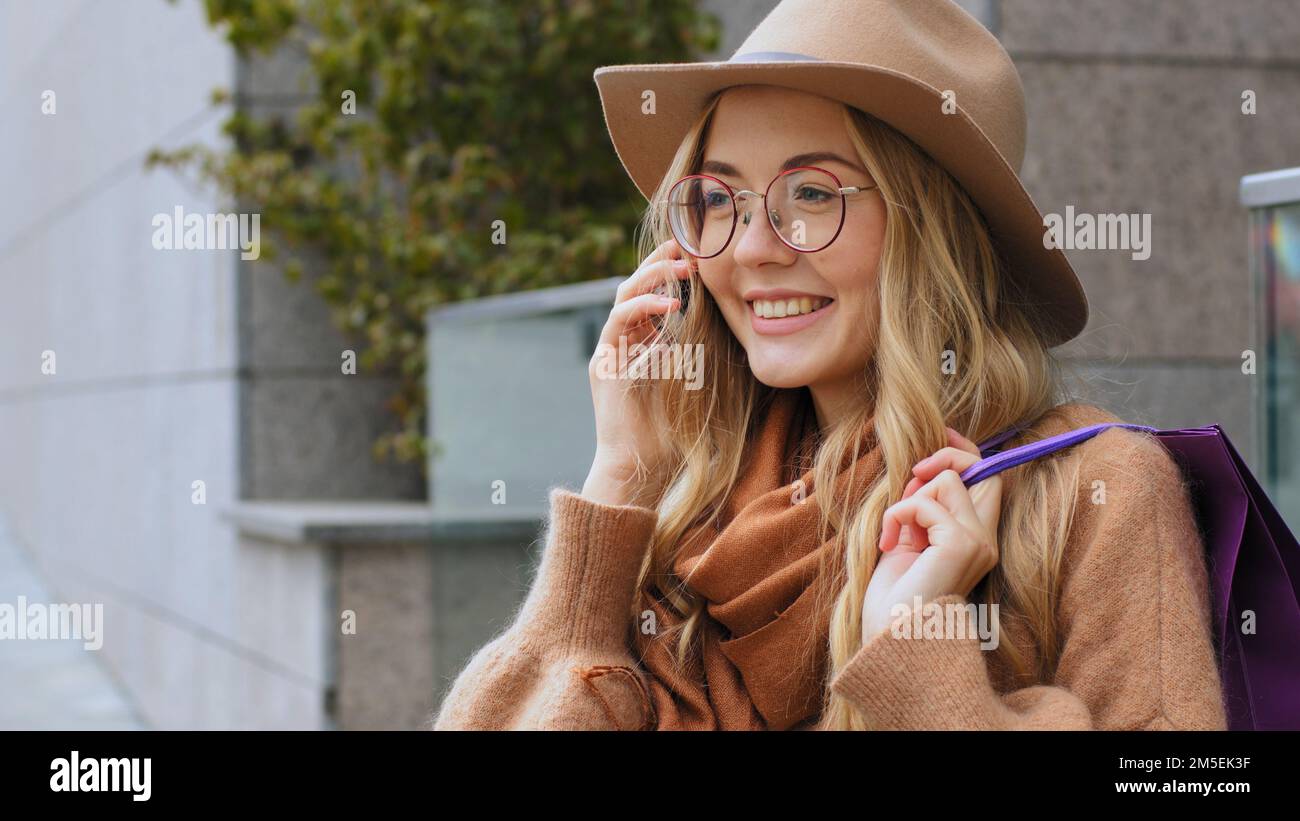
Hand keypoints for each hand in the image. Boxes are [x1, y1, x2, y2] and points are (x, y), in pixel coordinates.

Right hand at [582, 238, 694, 506]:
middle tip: (687, 248)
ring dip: (652, 277)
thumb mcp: (700, 381)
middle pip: (636, 286)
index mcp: (647, 342)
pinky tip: (670, 306)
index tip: (697, 252)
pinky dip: (642, 308)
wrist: (644, 466)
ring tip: (682, 268)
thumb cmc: (677, 432)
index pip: (656, 293)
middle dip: (660, 262)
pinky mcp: (604, 363)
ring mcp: (612, 350)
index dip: (671, 269)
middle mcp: (626, 342)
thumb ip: (707, 352)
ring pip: (624, 296)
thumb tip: (741, 326)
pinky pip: (618, 321)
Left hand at [859, 427, 1003, 641]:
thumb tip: (921, 471)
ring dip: (911, 497)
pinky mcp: (961, 543)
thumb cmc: (895, 595)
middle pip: (981, 467)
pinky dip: (899, 514)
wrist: (891, 635)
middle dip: (943, 457)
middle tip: (910, 480)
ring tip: (897, 531)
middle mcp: (985, 539)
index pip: (988, 478)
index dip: (965, 450)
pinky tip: (891, 542)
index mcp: (975, 538)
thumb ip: (922, 506)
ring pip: (948, 479)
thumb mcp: (908, 538)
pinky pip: (923, 501)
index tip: (942, 433)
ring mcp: (978, 541)